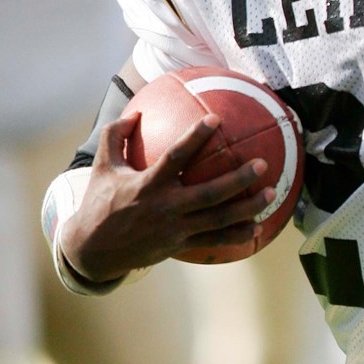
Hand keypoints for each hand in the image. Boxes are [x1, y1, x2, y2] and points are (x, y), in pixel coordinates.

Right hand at [59, 109, 274, 282]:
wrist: (92, 250)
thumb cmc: (99, 203)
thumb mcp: (101, 167)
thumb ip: (115, 136)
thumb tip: (135, 112)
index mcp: (147, 184)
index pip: (176, 157)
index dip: (196, 137)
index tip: (215, 119)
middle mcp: (165, 207)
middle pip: (210, 193)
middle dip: (238, 178)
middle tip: (262, 164)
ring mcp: (175, 230)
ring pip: (218, 219)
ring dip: (247, 207)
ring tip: (271, 194)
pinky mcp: (179, 246)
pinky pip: (213, 241)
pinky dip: (236, 235)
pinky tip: (256, 227)